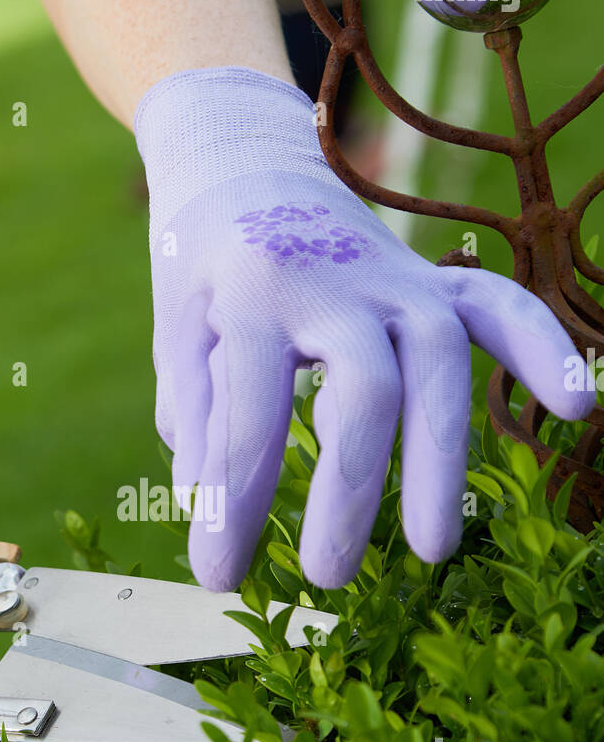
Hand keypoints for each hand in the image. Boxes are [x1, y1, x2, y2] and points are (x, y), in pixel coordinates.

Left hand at [135, 68, 593, 590]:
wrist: (246, 165)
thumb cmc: (204, 272)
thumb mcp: (177, 337)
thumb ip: (199, 419)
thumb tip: (218, 518)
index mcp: (249, 291)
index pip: (248, 413)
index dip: (233, 503)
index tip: (219, 576)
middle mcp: (333, 279)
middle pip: (364, 389)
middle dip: (350, 491)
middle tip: (327, 577)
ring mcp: (394, 275)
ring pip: (441, 360)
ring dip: (441, 458)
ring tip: (434, 551)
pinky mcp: (432, 279)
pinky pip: (498, 308)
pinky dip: (540, 351)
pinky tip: (574, 410)